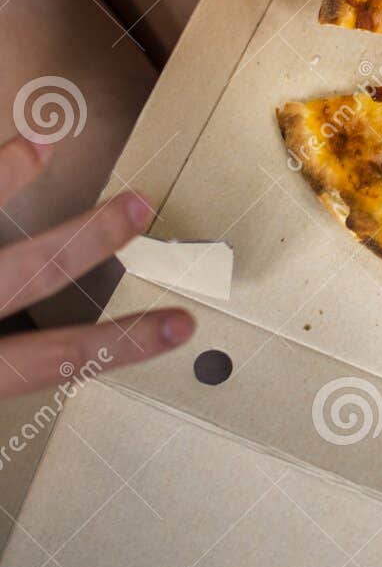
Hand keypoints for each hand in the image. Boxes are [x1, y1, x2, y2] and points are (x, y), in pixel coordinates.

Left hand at [0, 136, 194, 397]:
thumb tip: (25, 422)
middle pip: (29, 272)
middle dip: (88, 240)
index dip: (122, 342)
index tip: (179, 324)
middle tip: (138, 206)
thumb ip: (6, 381)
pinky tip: (4, 156)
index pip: (57, 357)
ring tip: (36, 144)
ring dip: (4, 180)